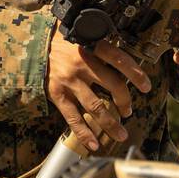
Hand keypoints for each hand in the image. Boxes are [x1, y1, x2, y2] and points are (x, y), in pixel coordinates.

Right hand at [47, 31, 151, 151]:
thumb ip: (100, 44)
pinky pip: (73, 118)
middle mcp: (82, 63)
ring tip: (121, 134)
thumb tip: (123, 58)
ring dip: (111, 123)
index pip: (120, 60)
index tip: (146, 86)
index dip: (136, 74)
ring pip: (96, 106)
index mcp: (91, 46)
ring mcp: (69, 81)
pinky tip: (94, 144)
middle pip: (113, 85)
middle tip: (129, 111)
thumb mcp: (82, 33)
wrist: (31, 44)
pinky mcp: (57, 94)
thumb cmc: (61, 39)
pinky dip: (84, 133)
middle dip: (125, 101)